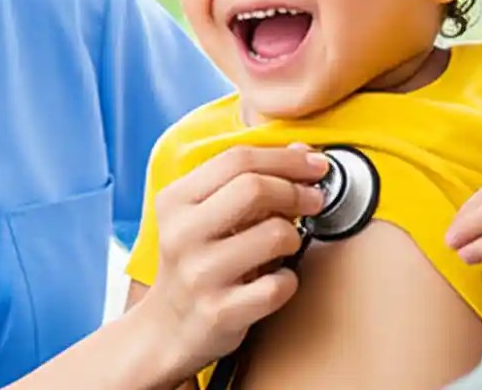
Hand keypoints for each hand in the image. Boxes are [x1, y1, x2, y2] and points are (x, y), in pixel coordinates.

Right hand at [141, 144, 327, 369]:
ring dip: (294, 237)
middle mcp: (182, 234)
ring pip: (275, 235)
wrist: (166, 328)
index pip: (236, 159)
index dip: (284, 157)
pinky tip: (274, 280)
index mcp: (175, 201)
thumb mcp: (200, 215)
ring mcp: (199, 274)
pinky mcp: (220, 311)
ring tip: (286, 243)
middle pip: (254, 188)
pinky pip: (279, 285)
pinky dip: (288, 280)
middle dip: (296, 190)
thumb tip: (302, 152)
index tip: (313, 164)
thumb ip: (243, 182)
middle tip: (314, 199)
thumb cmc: (195, 263)